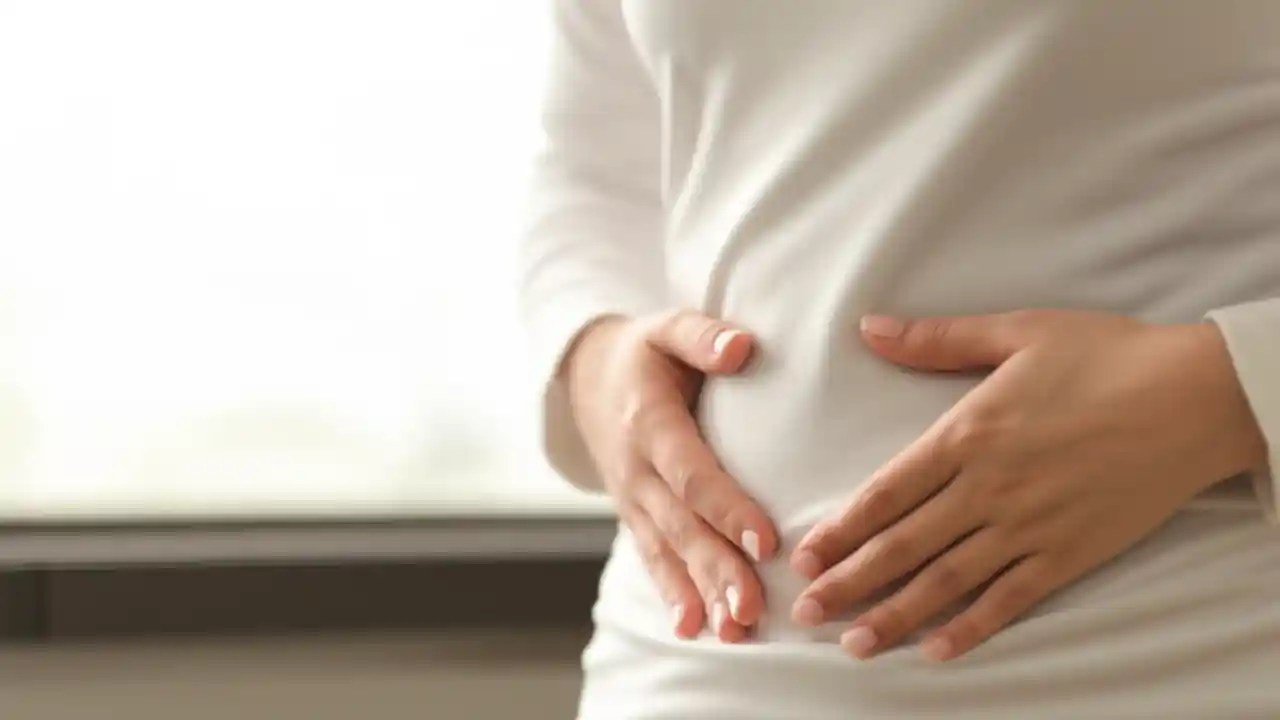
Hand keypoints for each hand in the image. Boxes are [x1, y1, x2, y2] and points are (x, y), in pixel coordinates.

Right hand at [564, 310, 778, 641]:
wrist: (585, 379)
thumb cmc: (645, 352)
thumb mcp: (666, 328)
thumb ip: (702, 336)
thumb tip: (742, 347)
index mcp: (650, 423)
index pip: (691, 473)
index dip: (726, 507)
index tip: (766, 540)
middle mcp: (636, 470)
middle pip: (681, 527)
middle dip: (716, 571)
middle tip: (752, 609)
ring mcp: (632, 499)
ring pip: (668, 553)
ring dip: (700, 594)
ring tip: (732, 632)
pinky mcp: (635, 516)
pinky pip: (653, 560)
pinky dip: (673, 596)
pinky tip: (695, 630)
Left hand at [788, 309, 1265, 661]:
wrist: (1197, 395)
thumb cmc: (1107, 356)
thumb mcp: (1016, 332)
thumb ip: (937, 340)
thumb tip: (869, 328)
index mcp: (967, 434)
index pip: (886, 493)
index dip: (840, 529)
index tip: (804, 557)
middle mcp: (988, 488)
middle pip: (903, 545)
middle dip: (849, 583)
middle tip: (806, 613)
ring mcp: (1029, 526)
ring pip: (947, 580)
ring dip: (894, 614)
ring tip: (854, 644)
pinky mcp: (1070, 553)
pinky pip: (1010, 599)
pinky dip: (971, 627)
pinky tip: (936, 649)